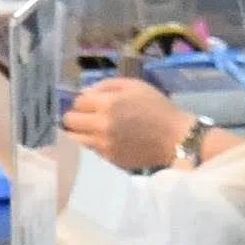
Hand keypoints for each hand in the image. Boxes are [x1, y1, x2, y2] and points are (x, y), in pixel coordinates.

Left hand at [73, 75, 193, 171]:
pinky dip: (91, 145)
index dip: (84, 101)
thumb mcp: (134, 85)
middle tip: (87, 118)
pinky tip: (104, 141)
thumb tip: (84, 92)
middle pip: (70, 121)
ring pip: (73, 139)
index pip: (78, 102)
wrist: (174, 137)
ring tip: (91, 131)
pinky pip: (88, 150)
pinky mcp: (108, 159)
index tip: (92, 104)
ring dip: (79, 133)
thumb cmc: (157, 107)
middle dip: (76, 117)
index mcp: (107, 103)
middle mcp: (101, 125)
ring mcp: (103, 144)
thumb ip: (106, 85)